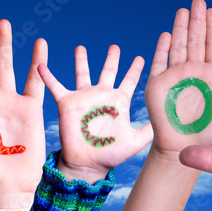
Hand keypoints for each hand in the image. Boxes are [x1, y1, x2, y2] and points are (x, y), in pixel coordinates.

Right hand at [38, 45, 152, 180]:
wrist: (88, 164)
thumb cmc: (112, 154)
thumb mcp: (136, 141)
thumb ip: (151, 128)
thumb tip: (170, 119)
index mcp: (118, 102)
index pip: (129, 80)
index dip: (135, 69)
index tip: (141, 57)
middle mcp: (102, 96)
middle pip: (108, 71)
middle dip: (112, 59)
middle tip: (115, 46)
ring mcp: (84, 98)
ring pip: (83, 73)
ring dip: (81, 61)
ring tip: (80, 47)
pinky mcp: (67, 103)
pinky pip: (55, 86)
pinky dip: (48, 75)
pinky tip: (41, 64)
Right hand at [144, 0, 211, 156]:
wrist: (182, 150)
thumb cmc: (209, 135)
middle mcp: (194, 73)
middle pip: (196, 42)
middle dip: (198, 22)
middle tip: (200, 1)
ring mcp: (175, 77)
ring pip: (179, 47)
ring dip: (181, 29)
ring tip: (184, 10)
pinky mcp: (157, 86)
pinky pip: (159, 63)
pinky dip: (162, 49)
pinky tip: (166, 35)